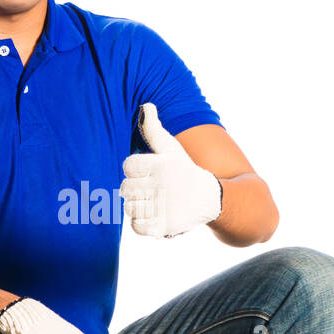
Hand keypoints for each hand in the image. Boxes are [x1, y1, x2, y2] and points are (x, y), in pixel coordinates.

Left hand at [120, 102, 222, 237]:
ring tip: (152, 201)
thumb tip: (146, 106)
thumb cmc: (183, 169)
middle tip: (150, 188)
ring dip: (138, 205)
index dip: (134, 169)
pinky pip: (137, 227)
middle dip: (135, 188)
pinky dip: (141, 223)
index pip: (128, 166)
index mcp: (161, 165)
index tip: (147, 171)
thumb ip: (153, 129)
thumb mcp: (170, 147)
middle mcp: (162, 186)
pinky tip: (152, 215)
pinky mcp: (164, 227)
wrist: (208, 198)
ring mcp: (163, 208)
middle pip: (125, 189)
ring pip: (129, 208)